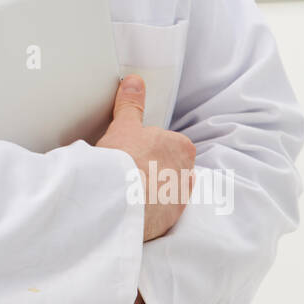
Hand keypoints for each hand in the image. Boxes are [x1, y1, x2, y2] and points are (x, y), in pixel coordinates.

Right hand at [97, 75, 195, 241]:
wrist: (116, 200)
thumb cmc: (123, 160)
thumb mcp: (124, 125)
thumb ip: (131, 104)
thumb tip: (135, 82)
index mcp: (182, 148)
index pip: (170, 145)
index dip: (150, 148)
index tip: (135, 153)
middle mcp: (187, 174)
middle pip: (170, 168)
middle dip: (153, 170)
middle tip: (129, 171)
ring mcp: (179, 200)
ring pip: (166, 192)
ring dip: (151, 191)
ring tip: (127, 191)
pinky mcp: (167, 221)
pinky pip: (159, 213)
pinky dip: (148, 211)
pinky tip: (131, 208)